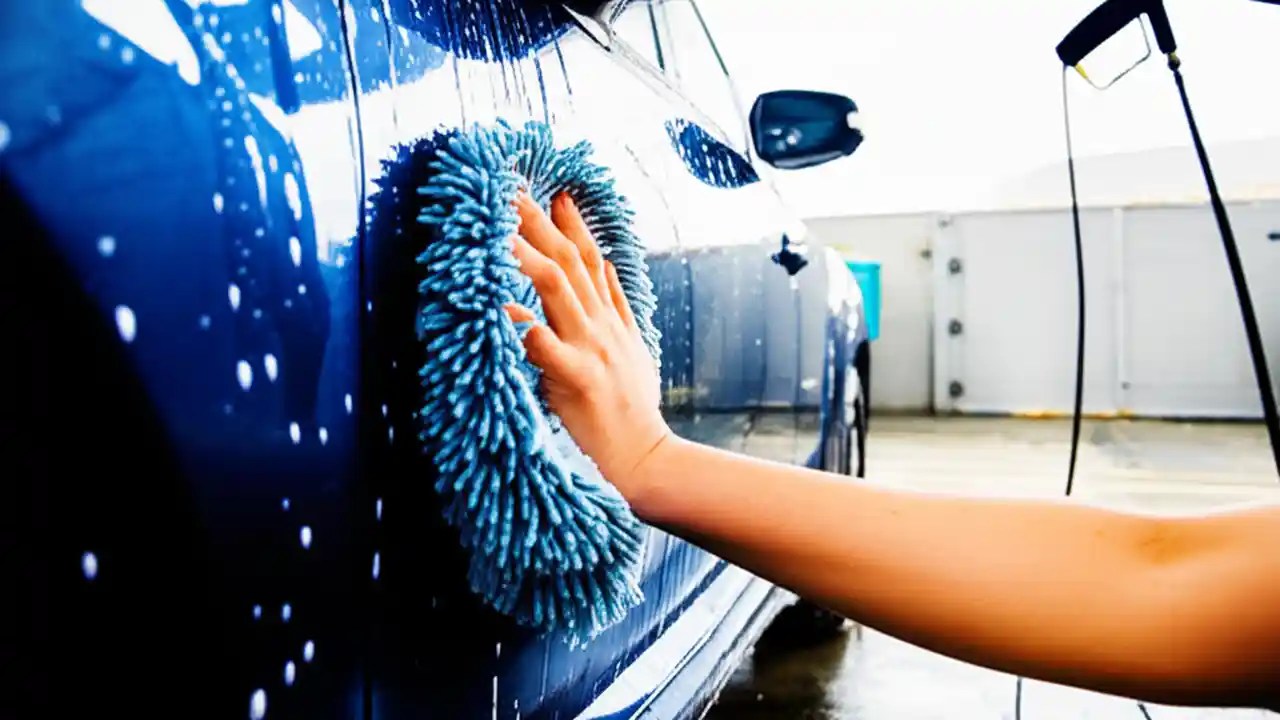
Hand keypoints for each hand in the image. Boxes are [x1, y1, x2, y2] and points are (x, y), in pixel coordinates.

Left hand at [507, 192, 671, 505]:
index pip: (593, 260)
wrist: (647, 460)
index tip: (556, 192)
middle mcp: (602, 328)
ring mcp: (591, 350)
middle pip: (569, 262)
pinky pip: (542, 343)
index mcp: (613, 322)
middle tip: (512, 189)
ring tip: (499, 227)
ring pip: (557, 288)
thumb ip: (617, 308)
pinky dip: (519, 321)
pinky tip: (495, 303)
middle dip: (540, 223)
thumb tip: (607, 267)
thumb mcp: (634, 351)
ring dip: (526, 253)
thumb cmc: (632, 412)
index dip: (574, 225)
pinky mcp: (576, 379)